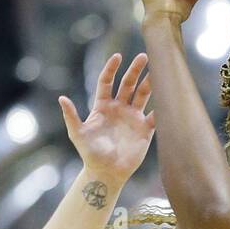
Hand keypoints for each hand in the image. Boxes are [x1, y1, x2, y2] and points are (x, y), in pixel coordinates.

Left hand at [59, 53, 155, 186]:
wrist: (106, 172)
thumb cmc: (90, 153)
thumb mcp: (78, 133)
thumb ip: (71, 115)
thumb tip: (61, 98)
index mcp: (103, 106)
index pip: (108, 82)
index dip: (112, 69)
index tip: (118, 56)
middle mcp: (119, 108)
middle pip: (128, 84)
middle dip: (136, 70)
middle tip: (144, 56)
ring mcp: (134, 117)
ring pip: (144, 95)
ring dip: (150, 83)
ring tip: (159, 71)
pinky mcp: (146, 129)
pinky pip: (156, 115)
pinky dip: (162, 108)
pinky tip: (168, 98)